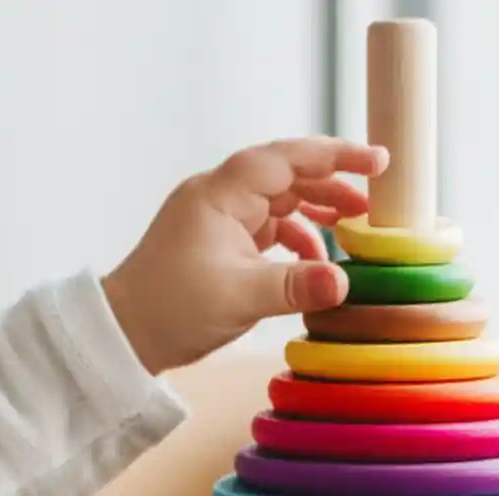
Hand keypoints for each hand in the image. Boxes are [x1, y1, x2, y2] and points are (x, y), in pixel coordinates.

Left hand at [103, 137, 387, 374]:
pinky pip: (268, 227)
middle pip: (286, 174)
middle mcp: (218, 197)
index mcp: (219, 195)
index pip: (284, 158)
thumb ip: (295, 286)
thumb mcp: (240, 298)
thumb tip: (344, 282)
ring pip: (280, 200)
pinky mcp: (220, 242)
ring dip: (317, 211)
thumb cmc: (169, 309)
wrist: (122, 335)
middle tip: (375, 203)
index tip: (376, 161)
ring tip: (354, 228)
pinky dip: (296, 238)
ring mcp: (218, 219)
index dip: (333, 155)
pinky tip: (316, 261)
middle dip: (332, 184)